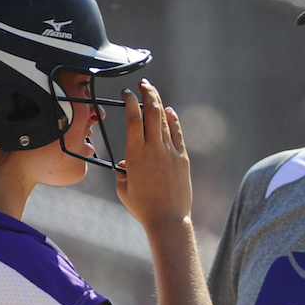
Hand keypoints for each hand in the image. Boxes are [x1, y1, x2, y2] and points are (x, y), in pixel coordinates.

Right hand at [115, 79, 191, 231]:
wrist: (168, 220)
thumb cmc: (143, 207)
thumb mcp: (123, 189)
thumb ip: (122, 171)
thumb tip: (125, 164)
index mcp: (134, 155)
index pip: (133, 119)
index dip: (130, 101)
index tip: (126, 93)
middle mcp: (153, 149)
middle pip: (151, 113)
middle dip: (147, 94)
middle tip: (143, 84)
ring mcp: (170, 152)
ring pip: (165, 120)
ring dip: (158, 103)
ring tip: (153, 93)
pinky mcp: (182, 159)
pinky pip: (178, 133)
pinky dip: (173, 120)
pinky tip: (169, 112)